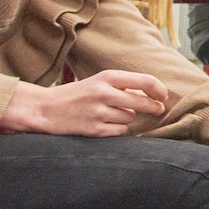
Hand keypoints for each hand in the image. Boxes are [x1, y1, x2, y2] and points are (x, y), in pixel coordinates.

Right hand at [0, 69, 166, 135]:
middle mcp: (104, 93)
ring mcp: (99, 112)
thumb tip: (153, 94)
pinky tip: (105, 124)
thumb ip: (123, 86)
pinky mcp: (95, 129)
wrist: (45, 109)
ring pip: (130, 118)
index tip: (164, 96)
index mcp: (107, 77)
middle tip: (158, 110)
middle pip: (142, 103)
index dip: (159, 90)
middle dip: (153, 107)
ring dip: (127, 118)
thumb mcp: (98, 82)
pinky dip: (117, 129)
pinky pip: (120, 131)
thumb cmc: (76, 95)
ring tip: (111, 114)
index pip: (144, 81)